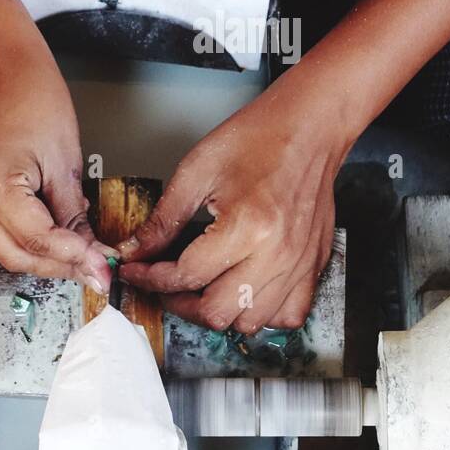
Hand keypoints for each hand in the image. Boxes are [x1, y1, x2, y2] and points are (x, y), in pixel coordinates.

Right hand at [0, 46, 117, 290]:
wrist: (3, 72)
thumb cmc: (35, 99)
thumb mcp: (66, 162)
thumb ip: (74, 216)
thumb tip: (90, 255)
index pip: (36, 239)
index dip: (72, 259)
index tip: (101, 271)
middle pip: (15, 255)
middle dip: (59, 266)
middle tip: (94, 270)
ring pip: (3, 250)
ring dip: (43, 256)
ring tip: (79, 252)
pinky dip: (24, 239)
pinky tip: (52, 235)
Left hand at [119, 78, 345, 331]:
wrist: (310, 127)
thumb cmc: (259, 138)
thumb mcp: (198, 170)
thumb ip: (164, 219)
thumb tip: (135, 250)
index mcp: (248, 226)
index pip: (187, 275)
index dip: (152, 278)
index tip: (136, 270)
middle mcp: (278, 254)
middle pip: (217, 311)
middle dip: (179, 302)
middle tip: (164, 284)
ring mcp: (299, 265)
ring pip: (250, 322)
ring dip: (218, 312)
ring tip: (201, 289)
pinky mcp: (313, 266)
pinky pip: (289, 315)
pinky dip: (262, 314)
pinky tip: (244, 292)